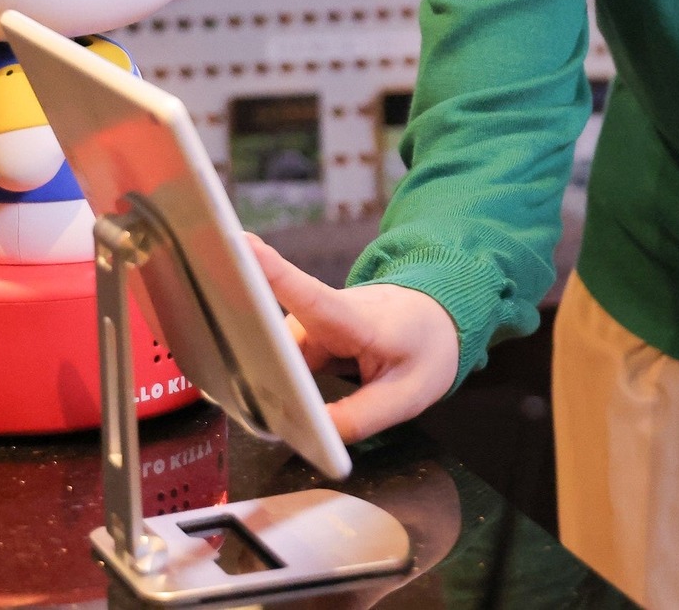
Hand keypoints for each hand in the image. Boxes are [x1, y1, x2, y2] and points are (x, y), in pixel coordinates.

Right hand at [247, 234, 460, 442]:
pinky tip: (285, 401)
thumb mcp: (406, 395)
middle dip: (257, 361)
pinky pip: (281, 359)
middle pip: (275, 336)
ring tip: (281, 410)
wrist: (437, 322)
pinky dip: (281, 380)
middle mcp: (327, 312)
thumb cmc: (425, 350)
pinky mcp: (306, 335)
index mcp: (357, 318)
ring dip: (271, 380)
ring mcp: (313, 321)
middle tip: (259, 401)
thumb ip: (360, 418)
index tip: (240, 246)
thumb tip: (311, 432)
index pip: (311, 296)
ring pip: (274, 353)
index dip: (274, 274)